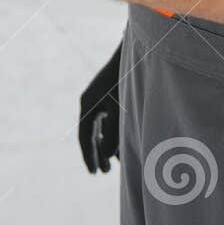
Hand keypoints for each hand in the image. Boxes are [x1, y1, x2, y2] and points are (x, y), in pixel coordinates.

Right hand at [79, 40, 122, 173]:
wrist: (139, 52)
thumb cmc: (128, 80)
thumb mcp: (121, 110)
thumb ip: (114, 135)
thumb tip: (107, 156)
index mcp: (88, 104)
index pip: (85, 136)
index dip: (89, 156)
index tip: (93, 173)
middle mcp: (91, 101)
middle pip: (91, 133)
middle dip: (97, 153)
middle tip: (102, 172)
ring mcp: (101, 97)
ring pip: (101, 127)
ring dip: (107, 145)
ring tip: (114, 163)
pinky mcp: (111, 94)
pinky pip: (108, 119)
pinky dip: (114, 133)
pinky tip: (123, 144)